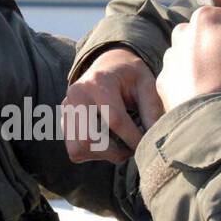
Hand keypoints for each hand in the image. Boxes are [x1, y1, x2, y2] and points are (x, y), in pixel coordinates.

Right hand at [62, 48, 165, 163]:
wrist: (107, 65)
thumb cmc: (130, 76)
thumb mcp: (146, 83)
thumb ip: (152, 108)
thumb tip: (157, 136)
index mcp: (99, 82)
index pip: (114, 119)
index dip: (132, 138)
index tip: (146, 146)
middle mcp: (77, 94)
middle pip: (89, 138)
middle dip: (114, 152)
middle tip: (130, 149)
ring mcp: (66, 108)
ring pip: (78, 148)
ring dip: (101, 155)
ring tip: (118, 147)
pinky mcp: (64, 119)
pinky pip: (74, 149)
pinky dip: (92, 154)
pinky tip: (106, 143)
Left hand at [156, 0, 220, 112]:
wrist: (210, 123)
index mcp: (206, 17)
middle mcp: (182, 31)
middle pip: (220, 38)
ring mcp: (170, 56)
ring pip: (203, 56)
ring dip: (214, 66)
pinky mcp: (164, 80)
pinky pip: (186, 75)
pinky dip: (197, 83)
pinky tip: (207, 96)